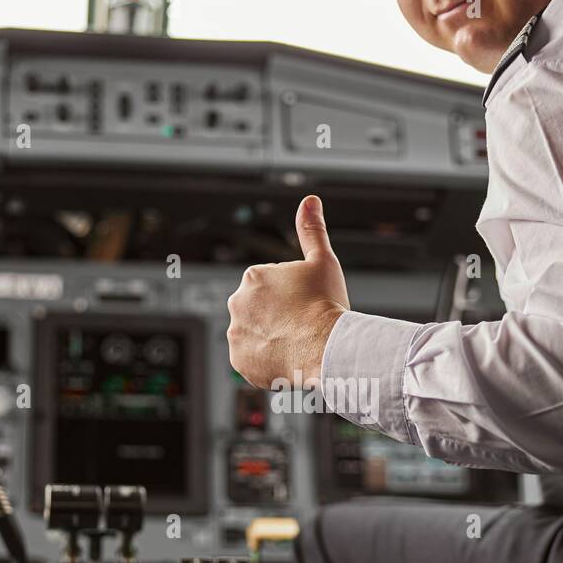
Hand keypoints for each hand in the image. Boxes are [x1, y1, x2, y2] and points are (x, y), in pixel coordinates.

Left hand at [227, 195, 348, 389]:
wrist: (325, 349)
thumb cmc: (326, 305)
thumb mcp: (323, 261)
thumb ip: (312, 230)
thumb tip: (310, 202)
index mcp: (254, 276)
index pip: (271, 286)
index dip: (293, 296)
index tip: (306, 304)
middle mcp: (237, 302)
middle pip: (260, 310)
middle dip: (278, 317)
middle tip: (303, 325)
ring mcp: (236, 333)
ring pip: (255, 334)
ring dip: (271, 338)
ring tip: (296, 343)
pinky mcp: (240, 360)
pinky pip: (252, 359)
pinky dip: (266, 361)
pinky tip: (286, 358)